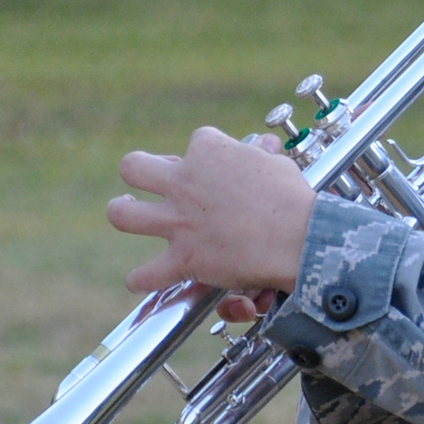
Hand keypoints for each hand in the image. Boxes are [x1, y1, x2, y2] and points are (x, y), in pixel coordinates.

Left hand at [107, 127, 315, 296]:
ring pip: (123, 214)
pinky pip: (147, 274)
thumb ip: (261, 157)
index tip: (218, 173)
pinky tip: (140, 280)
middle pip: (135, 167)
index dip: (206, 159)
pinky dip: (142, 279)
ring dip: (123, 213)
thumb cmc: (294, 200)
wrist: (300, 237)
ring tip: (128, 212)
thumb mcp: (277, 165)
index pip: (197, 144)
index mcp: (208, 152)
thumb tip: (263, 147)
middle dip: (139, 172)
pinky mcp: (184, 257)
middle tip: (152, 182)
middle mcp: (184, 183)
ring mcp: (179, 220)